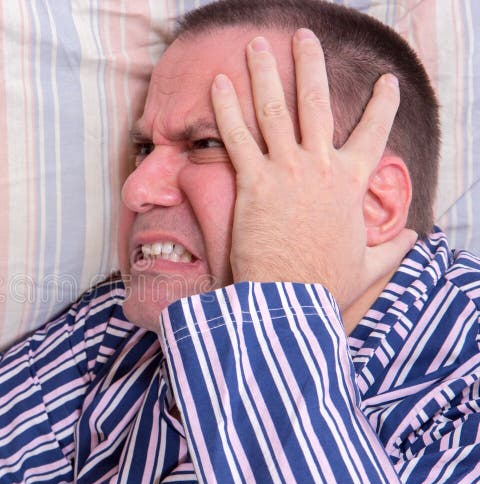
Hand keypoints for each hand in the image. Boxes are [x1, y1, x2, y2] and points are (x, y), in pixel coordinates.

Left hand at [210, 28, 415, 309]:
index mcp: (351, 183)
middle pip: (317, 103)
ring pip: (275, 110)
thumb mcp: (369, 265)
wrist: (290, 298)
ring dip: (266, 72)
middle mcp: (320, 167)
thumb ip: (392, 248)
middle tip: (305, 36)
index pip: (374, 132)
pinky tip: (218, 82)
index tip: (387, 82)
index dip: (383, 104)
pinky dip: (226, 108)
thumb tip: (413, 239)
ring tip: (257, 44)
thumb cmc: (325, 284)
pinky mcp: (253, 182)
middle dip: (310, 65)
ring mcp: (286, 171)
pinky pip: (237, 137)